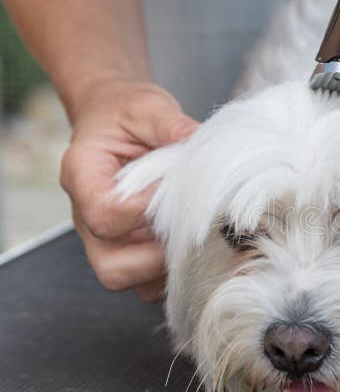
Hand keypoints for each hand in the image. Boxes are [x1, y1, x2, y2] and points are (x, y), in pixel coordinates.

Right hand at [59, 80, 196, 301]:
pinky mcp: (131, 251)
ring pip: (133, 283)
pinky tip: (200, 243)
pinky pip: (149, 282)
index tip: (176, 190)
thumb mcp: (147, 107)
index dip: (146, 211)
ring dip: (170, 269)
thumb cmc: (126, 115)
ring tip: (199, 237)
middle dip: (159, 256)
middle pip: (112, 268)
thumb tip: (204, 145)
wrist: (115, 120)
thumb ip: (172, 125)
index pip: (105, 215)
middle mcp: (87, 220)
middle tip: (190, 228)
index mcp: (82, 178)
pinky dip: (176, 272)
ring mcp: (108, 241)